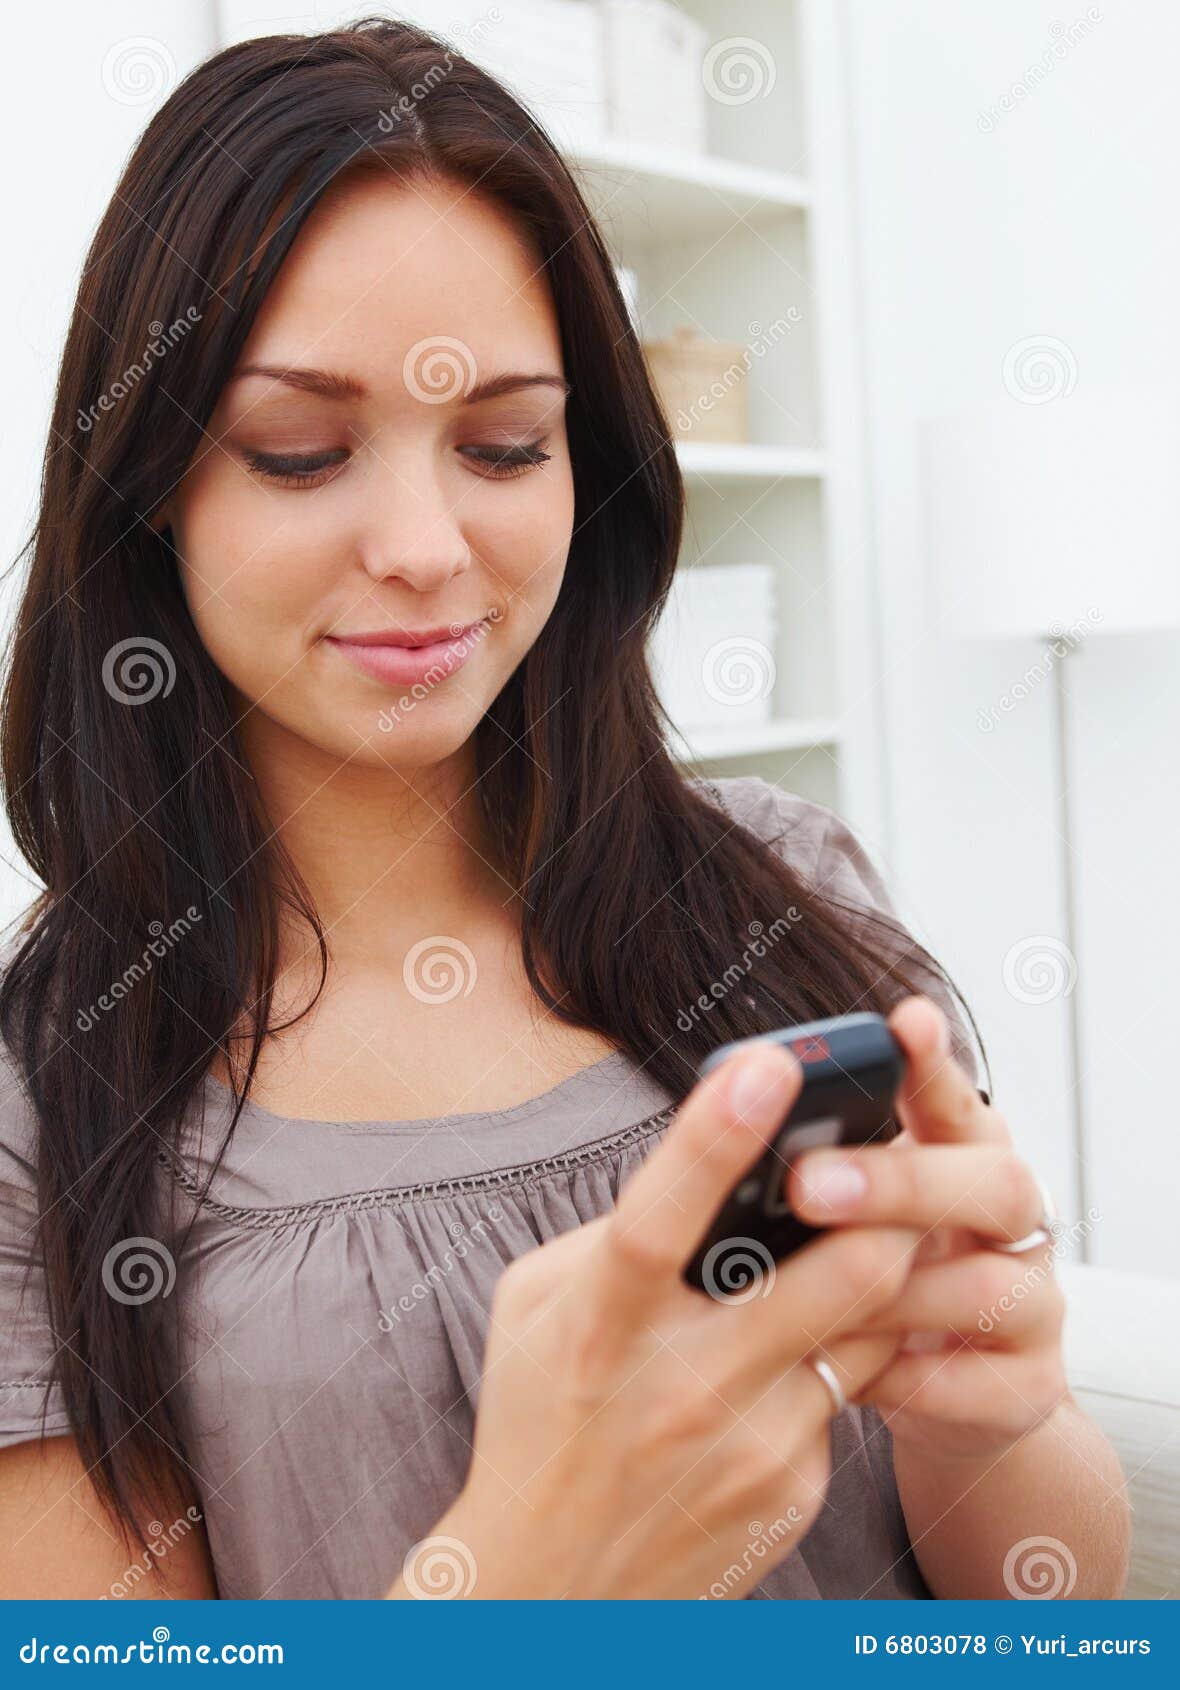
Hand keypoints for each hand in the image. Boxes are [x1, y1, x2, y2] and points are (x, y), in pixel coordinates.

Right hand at [395, 1041, 919, 1600]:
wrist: (550, 1587)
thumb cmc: (538, 1420)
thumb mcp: (538, 1309)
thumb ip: (613, 1233)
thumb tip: (702, 1165)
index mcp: (602, 1322)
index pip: (660, 1216)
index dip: (716, 1133)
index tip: (773, 1060)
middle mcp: (681, 1384)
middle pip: (829, 1274)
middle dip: (881, 1205)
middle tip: (898, 1156)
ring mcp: (748, 1444)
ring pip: (865, 1325)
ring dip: (879, 1268)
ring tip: (879, 1232)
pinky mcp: (792, 1488)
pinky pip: (848, 1388)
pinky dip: (841, 1349)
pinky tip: (806, 1345)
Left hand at [787, 995, 1067, 1464]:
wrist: (943, 1395)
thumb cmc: (865, 1278)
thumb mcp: (842, 1213)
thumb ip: (812, 1168)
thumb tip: (726, 1123)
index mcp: (963, 1152)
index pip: (954, 1096)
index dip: (933, 1063)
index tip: (903, 1021)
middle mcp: (1013, 1217)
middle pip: (993, 1182)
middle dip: (899, 1181)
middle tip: (808, 1184)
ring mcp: (1035, 1302)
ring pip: (986, 1287)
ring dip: (891, 1296)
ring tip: (804, 1306)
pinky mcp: (1030, 1388)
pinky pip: (978, 1386)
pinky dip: (910, 1382)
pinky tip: (852, 1379)